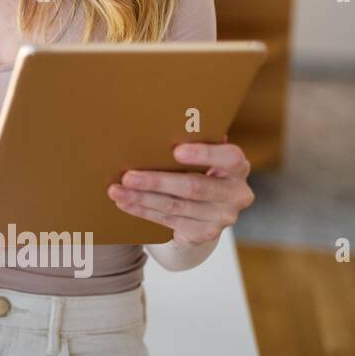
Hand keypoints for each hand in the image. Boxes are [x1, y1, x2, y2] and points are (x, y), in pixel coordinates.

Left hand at [108, 138, 253, 245]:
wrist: (209, 210)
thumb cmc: (201, 170)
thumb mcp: (205, 156)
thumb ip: (195, 142)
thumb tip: (165, 122)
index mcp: (237, 168)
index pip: (229, 158)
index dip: (204, 154)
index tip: (176, 150)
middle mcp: (235, 194)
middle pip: (194, 187)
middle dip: (157, 182)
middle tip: (128, 176)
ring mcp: (222, 217)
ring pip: (175, 206)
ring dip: (142, 198)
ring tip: (117, 191)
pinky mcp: (204, 233)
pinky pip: (168, 221)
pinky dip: (143, 211)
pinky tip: (125, 203)